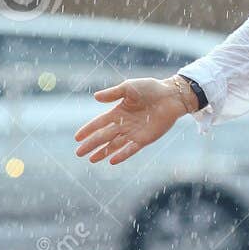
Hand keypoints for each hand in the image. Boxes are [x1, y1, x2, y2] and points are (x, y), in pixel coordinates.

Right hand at [74, 77, 190, 164]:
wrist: (171, 95)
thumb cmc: (151, 89)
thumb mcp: (129, 88)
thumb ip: (112, 93)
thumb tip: (95, 97)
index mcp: (118, 112)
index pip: (99, 123)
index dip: (88, 130)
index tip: (77, 138)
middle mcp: (124, 124)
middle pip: (103, 136)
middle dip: (91, 144)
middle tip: (78, 153)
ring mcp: (134, 133)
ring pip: (114, 145)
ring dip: (103, 152)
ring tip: (91, 160)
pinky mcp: (145, 139)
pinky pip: (131, 149)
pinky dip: (121, 155)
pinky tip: (111, 161)